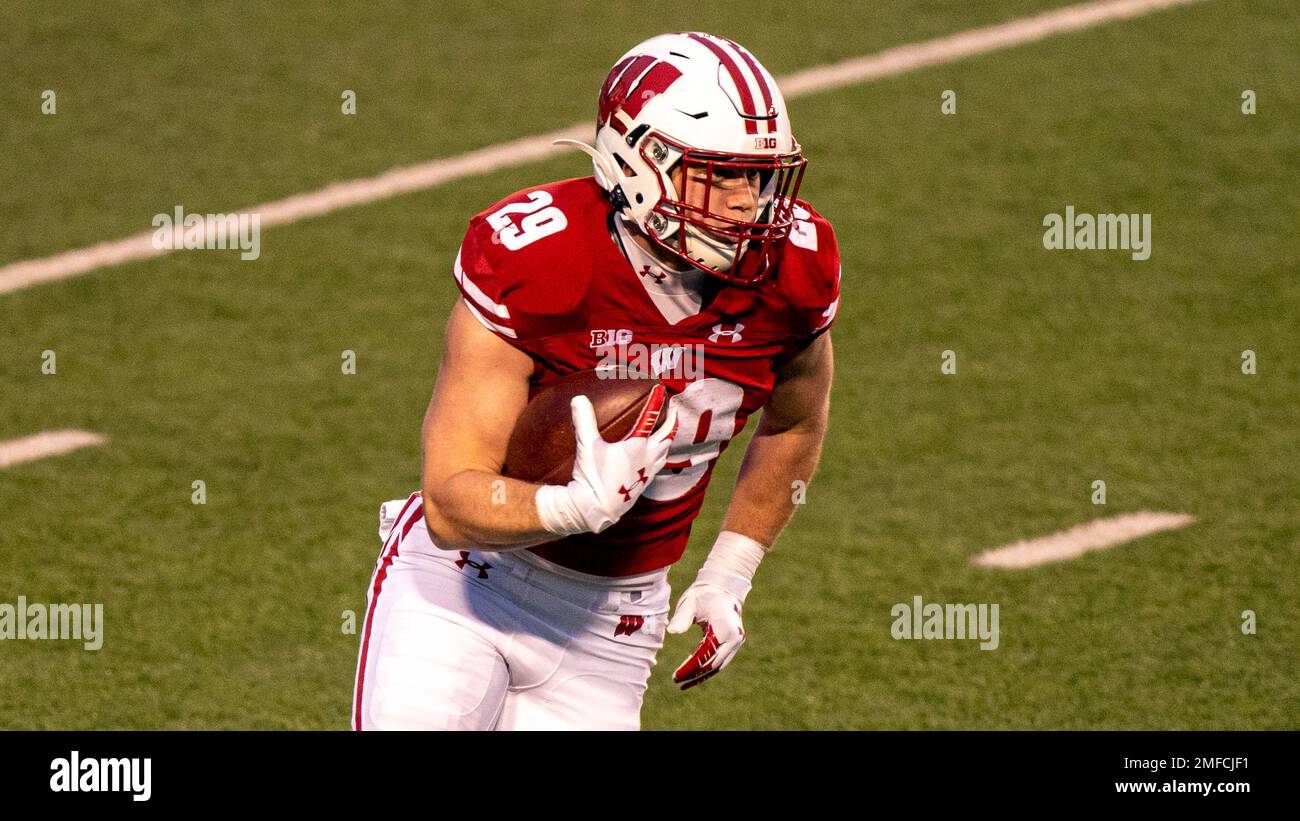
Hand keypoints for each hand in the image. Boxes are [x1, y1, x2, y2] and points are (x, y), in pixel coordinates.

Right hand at [535, 385, 677, 535]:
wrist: (595, 508)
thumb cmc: (591, 476)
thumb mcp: (586, 446)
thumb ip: (584, 420)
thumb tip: (578, 398)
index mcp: (636, 445)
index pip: (650, 417)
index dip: (655, 401)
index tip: (660, 389)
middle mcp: (647, 457)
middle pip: (667, 435)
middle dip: (672, 420)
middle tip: (673, 409)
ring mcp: (647, 471)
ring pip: (665, 451)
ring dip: (668, 438)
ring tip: (667, 431)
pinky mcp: (644, 483)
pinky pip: (659, 465)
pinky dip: (662, 455)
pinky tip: (656, 457)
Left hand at [667, 581, 745, 689]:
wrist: (722, 587)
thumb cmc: (704, 594)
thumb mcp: (690, 602)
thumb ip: (682, 617)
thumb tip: (671, 631)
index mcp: (726, 628)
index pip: (707, 653)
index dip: (691, 666)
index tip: (676, 675)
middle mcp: (735, 638)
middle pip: (714, 664)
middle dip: (695, 675)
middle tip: (676, 681)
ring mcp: (736, 642)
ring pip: (718, 666)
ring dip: (701, 676)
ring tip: (683, 684)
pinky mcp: (733, 644)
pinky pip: (720, 661)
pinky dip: (706, 670)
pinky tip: (693, 675)